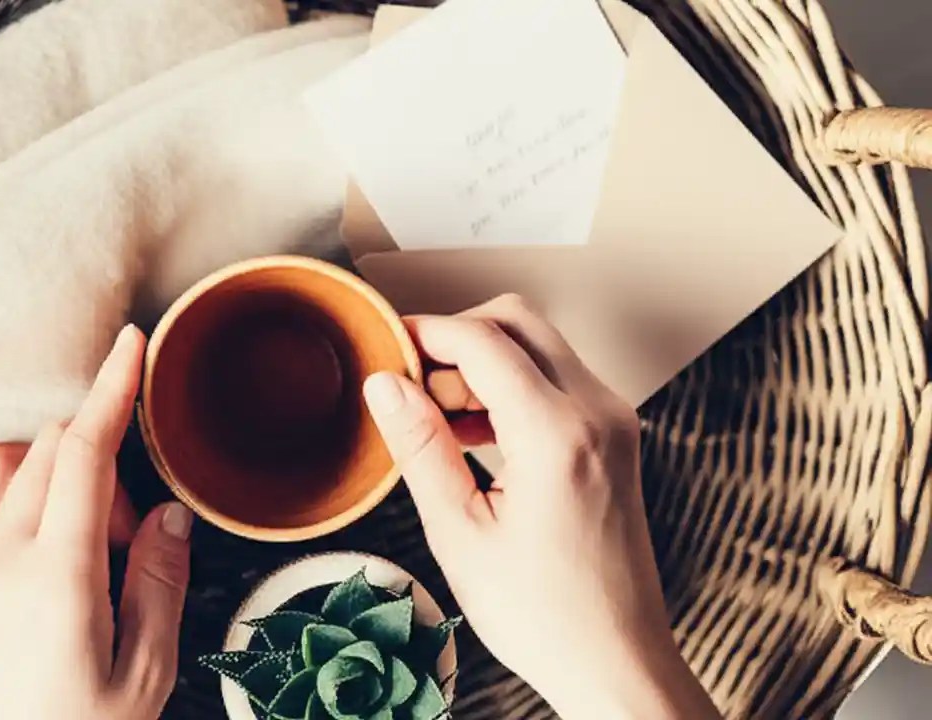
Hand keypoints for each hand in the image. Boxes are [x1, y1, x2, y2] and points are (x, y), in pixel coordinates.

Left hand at [0, 325, 193, 719]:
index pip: (85, 453)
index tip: (132, 346)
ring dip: (56, 469)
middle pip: (49, 448)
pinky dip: (19, 489)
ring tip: (90, 538)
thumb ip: (159, 583)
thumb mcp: (143, 673)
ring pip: (6, 463)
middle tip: (134, 537)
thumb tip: (169, 516)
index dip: (112, 391)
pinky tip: (50, 541)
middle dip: (103, 459)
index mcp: (56, 576)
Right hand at [362, 295, 718, 719]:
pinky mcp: (612, 437)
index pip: (482, 339)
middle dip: (455, 338)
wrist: (615, 660)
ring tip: (436, 419)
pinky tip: (471, 433)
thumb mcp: (459, 532)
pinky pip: (555, 380)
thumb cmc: (542, 614)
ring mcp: (612, 421)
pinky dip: (509, 386)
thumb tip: (384, 384)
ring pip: (537, 345)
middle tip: (411, 386)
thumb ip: (420, 447)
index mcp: (557, 435)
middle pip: (516, 320)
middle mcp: (596, 413)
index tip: (385, 351)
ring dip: (482, 362)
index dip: (424, 335)